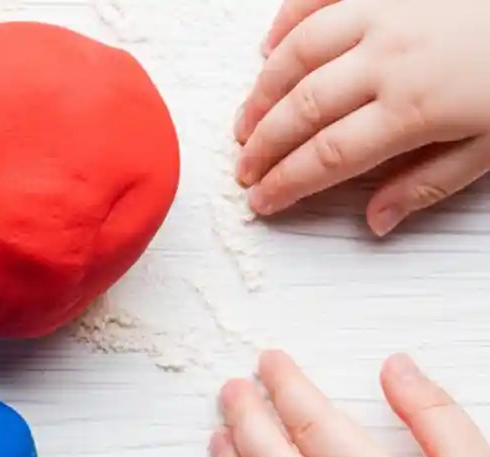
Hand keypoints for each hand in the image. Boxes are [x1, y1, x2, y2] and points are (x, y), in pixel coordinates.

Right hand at [234, 0, 489, 234]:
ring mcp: (383, 12)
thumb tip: (375, 220)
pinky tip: (270, 46)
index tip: (263, 201)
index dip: (286, 183)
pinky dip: (286, 22)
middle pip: (301, 110)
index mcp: (413, 108)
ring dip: (262, 92)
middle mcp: (387, 58)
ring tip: (245, 121)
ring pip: (297, 54)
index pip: (327, 157)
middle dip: (262, 146)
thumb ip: (429, 182)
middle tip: (244, 170)